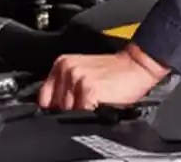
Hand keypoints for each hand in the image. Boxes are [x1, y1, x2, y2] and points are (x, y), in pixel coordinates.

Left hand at [37, 43, 169, 110]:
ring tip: (93, 105)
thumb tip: (52, 108)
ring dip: (80, 114)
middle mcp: (67, 70)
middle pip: (56, 106)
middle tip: (85, 105)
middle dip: (69, 110)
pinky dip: (91, 116)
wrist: (136, 66)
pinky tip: (100, 107)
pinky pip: (82, 114)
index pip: (44, 96)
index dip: (53, 108)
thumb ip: (65, 86)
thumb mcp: (82, 72)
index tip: (64, 110)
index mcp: (62, 64)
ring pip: (68, 112)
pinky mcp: (89, 91)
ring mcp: (77, 80)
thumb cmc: (113, 72)